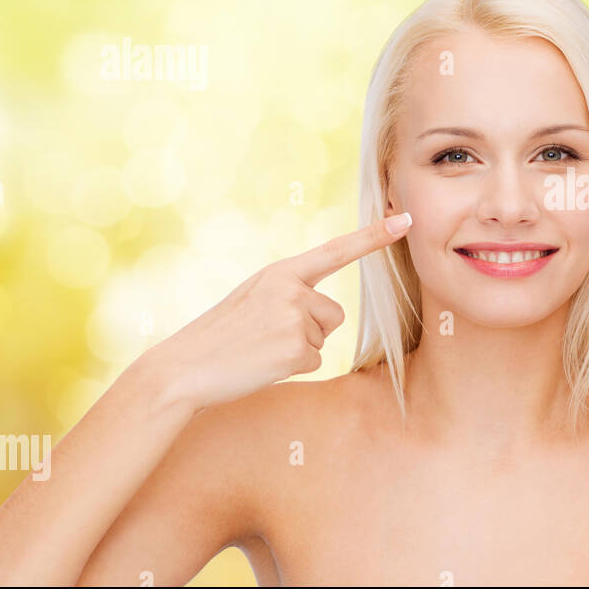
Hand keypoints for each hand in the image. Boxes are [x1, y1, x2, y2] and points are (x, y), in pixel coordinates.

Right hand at [141, 213, 411, 411]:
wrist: (183, 368)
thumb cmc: (220, 335)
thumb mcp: (253, 298)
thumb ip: (288, 292)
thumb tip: (323, 310)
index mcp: (281, 272)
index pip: (336, 250)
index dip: (373, 236)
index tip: (405, 220)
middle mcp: (291, 289)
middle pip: (333, 313)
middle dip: (310, 329)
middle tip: (266, 336)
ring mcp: (294, 317)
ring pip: (324, 337)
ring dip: (299, 349)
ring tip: (261, 348)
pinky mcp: (296, 349)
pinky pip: (314, 360)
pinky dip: (291, 368)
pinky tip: (262, 363)